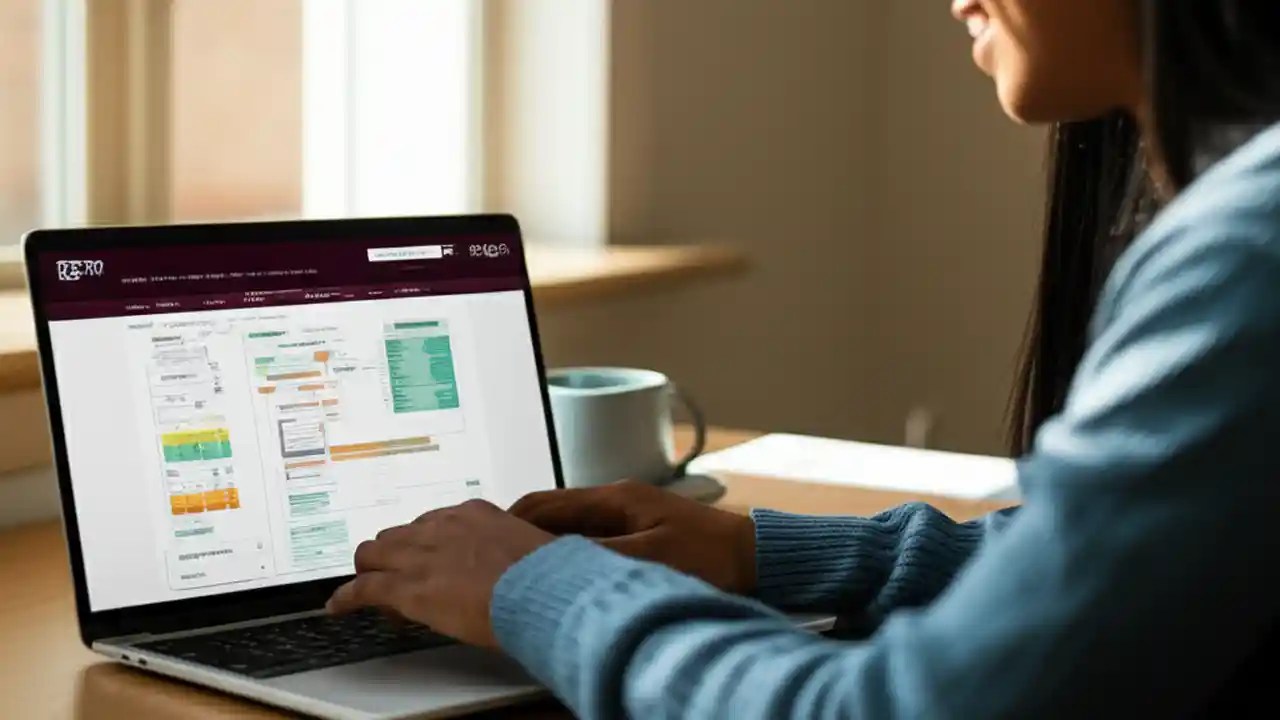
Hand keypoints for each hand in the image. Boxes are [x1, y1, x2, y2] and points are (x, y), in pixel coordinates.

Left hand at [326, 499, 554, 647]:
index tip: (431, 558)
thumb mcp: (530, 548)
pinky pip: (364, 588)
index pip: (435, 523)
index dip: (428, 544)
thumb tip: (520, 564)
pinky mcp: (406, 586)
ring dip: (371, 569)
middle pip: (400, 534)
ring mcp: (420, 554)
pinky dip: (347, 598)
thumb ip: (513, 549)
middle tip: (398, 573)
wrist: (539, 588)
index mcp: (473, 513)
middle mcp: (441, 526)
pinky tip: (338, 606)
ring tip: (366, 584)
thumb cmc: (546, 574)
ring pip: (375, 553)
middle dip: (395, 553)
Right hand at [510, 481, 756, 594]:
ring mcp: (626, 515)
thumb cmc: (712, 556)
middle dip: (516, 533)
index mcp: (615, 498)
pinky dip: (565, 553)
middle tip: (487, 558)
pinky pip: (586, 539)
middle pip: (549, 513)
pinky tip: (557, 576)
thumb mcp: (651, 561)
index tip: (481, 540)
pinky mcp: (637, 532)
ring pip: (566, 527)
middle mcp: (615, 500)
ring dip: (540, 545)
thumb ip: (600, 557)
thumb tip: (551, 560)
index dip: (507, 521)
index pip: (543, 503)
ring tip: (514, 570)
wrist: (758, 556)